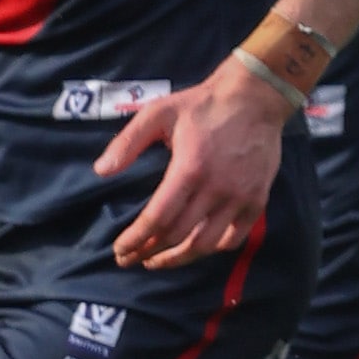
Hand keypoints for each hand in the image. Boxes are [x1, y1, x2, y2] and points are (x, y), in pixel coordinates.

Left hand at [96, 59, 292, 268]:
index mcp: (190, 169)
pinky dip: (212, 249)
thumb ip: (128, 142)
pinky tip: (194, 248)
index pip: (158, 218)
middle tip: (130, 259)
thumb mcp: (158, 113)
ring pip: (206, 244)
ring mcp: (241, 198)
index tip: (120, 250)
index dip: (136, 239)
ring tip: (156, 261)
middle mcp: (217, 189)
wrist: (255, 98)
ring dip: (178, 259)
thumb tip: (101, 171)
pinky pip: (234, 238)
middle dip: (149, 252)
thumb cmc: (202, 105)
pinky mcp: (258, 201)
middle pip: (177, 236)